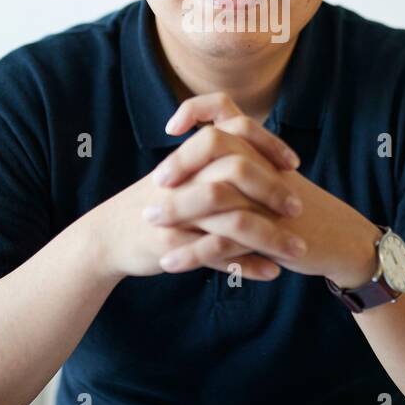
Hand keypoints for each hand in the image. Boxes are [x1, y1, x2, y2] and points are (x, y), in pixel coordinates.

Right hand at [92, 96, 301, 280]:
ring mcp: (177, 212)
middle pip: (237, 171)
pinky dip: (247, 266)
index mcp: (190, 156)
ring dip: (270, 237)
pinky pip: (217, 256)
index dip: (268, 143)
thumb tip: (259, 156)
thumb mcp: (181, 174)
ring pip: (233, 220)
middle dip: (273, 190)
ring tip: (296, 251)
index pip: (235, 131)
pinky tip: (271, 273)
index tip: (293, 163)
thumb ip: (214, 160)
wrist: (108, 236)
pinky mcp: (172, 246)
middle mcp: (184, 179)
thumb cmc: (153, 204)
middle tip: (297, 208)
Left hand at [149, 93, 380, 287]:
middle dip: (179, 163)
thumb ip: (236, 162)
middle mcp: (262, 165)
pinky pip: (224, 241)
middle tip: (157, 182)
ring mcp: (266, 199)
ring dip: (177, 209)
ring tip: (152, 223)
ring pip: (215, 194)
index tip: (171, 130)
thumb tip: (192, 159)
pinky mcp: (269, 233)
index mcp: (258, 148)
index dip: (195, 111)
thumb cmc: (296, 209)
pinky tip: (170, 262)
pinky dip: (192, 253)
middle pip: (214, 144)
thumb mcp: (267, 177)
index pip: (224, 110)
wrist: (338, 239)